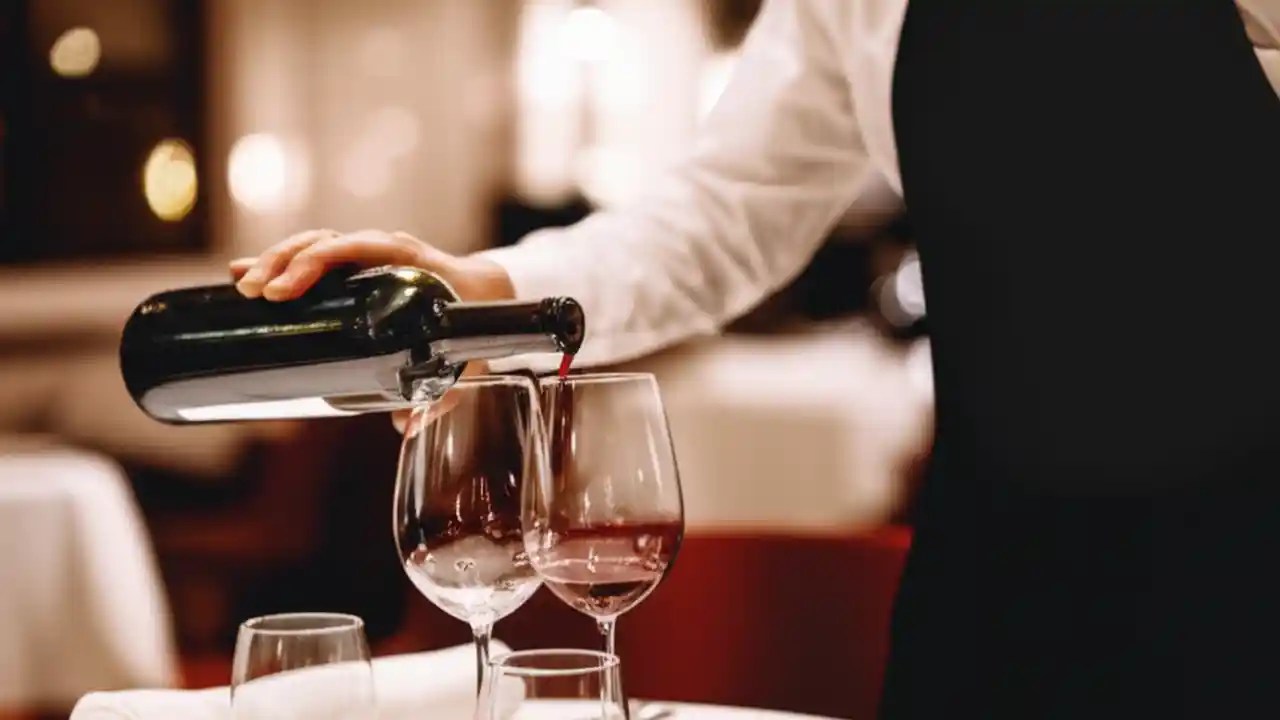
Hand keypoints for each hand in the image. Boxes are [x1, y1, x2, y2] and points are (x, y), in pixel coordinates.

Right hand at [229, 229, 515, 432]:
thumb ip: (440, 393)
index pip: (356, 247)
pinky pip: (313, 257)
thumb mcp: (462, 356)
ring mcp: (365, 255)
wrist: (483, 291)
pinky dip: (281, 265)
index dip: (318, 261)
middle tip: (257, 293)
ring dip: (276, 261)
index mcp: (407, 260)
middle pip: (325, 242)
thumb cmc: (471, 318)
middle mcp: (382, 250)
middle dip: (285, 263)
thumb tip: (406, 425)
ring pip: (314, 245)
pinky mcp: (352, 267)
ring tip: (243, 285)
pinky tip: (245, 278)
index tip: (287, 290)